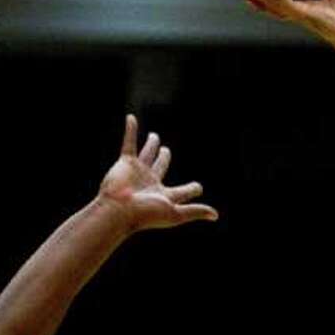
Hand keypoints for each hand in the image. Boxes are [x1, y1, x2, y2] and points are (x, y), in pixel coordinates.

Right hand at [97, 115, 217, 231]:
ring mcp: (138, 172)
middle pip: (160, 167)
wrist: (119, 210)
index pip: (182, 191)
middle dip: (164, 158)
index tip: (198, 188)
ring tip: (154, 137)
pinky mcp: (126, 163)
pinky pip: (128, 142)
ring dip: (151, 145)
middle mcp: (151, 183)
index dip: (192, 189)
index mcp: (164, 196)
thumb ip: (195, 211)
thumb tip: (215, 216)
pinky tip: (130, 118)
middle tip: (166, 151)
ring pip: (147, 154)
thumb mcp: (176, 213)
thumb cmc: (147, 214)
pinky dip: (130, 130)